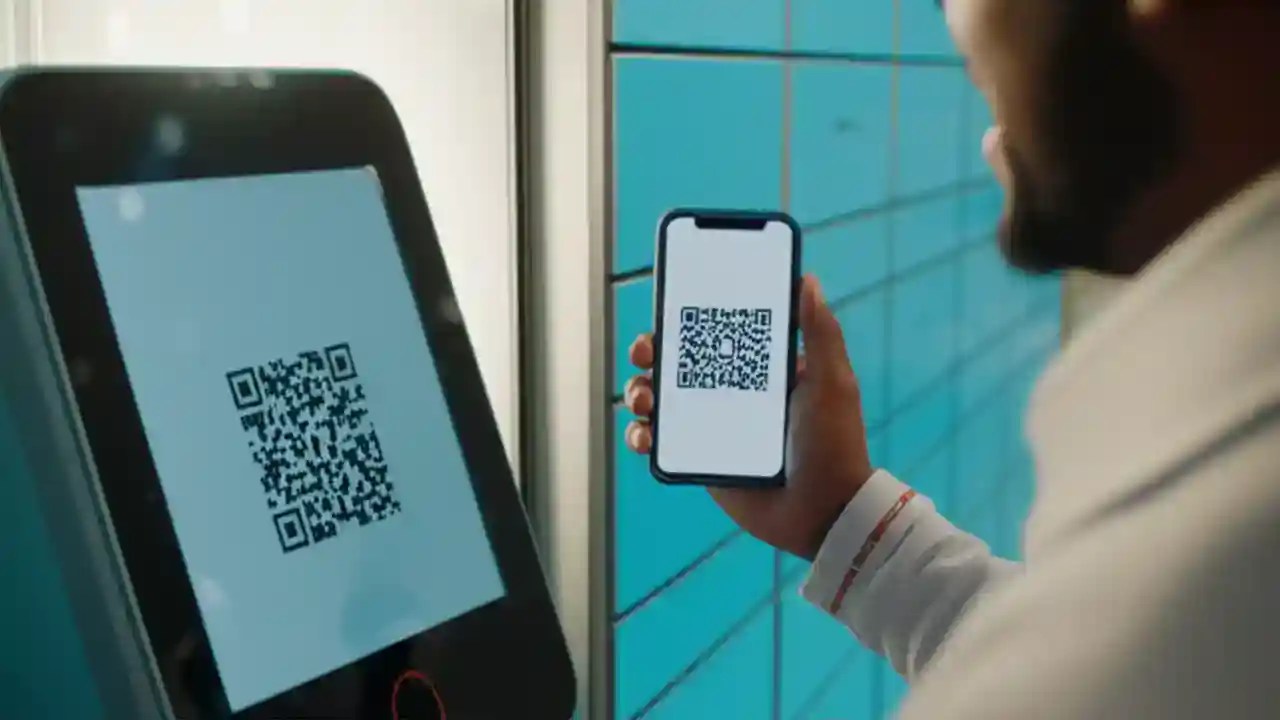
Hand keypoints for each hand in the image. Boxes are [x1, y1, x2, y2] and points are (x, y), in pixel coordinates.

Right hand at [624, 276, 875, 559]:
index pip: (715, 334)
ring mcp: (712, 429)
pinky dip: (641, 435)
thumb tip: (807, 280)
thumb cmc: (835, 444)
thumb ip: (821, 333)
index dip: (687, 321)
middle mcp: (732, 395)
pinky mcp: (700, 462)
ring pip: (660, 400)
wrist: (825, 512)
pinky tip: (645, 435)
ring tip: (644, 400)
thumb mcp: (832, 382)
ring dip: (640, 392)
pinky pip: (660, 444)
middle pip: (676, 363)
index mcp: (760, 370)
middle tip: (645, 353)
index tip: (670, 311)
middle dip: (650, 353)